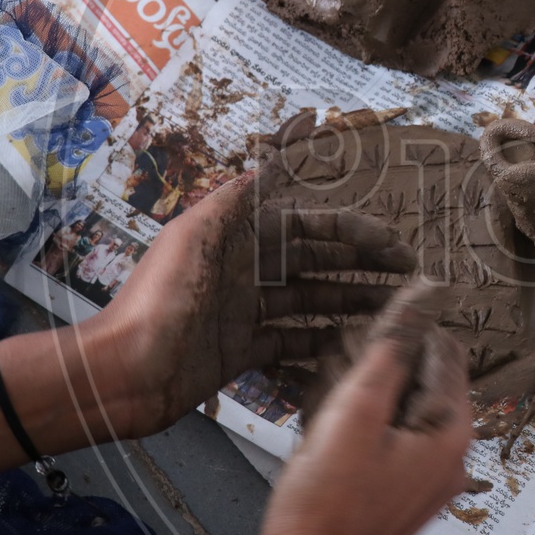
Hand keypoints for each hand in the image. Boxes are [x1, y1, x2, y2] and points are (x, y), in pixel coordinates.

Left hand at [84, 114, 417, 438]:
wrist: (125, 372)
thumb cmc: (159, 301)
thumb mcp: (193, 234)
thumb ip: (234, 198)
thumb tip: (271, 161)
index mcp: (239, 238)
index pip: (309, 227)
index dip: (353, 233)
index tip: (393, 245)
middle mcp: (247, 270)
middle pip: (318, 262)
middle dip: (364, 267)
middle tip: (409, 280)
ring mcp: (248, 311)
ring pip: (313, 301)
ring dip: (353, 304)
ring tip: (393, 313)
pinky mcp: (245, 350)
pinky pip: (294, 342)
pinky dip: (324, 342)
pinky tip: (355, 345)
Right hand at [254, 287, 473, 534]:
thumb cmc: (328, 494)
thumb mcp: (356, 411)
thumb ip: (391, 348)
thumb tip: (427, 290)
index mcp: (454, 431)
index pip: (445, 351)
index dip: (405, 327)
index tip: (359, 322)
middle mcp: (454, 455)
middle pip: (425, 380)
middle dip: (381, 361)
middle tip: (333, 361)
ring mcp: (429, 479)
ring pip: (403, 409)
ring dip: (366, 391)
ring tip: (323, 391)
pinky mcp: (401, 494)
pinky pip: (390, 439)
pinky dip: (362, 422)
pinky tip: (324, 422)